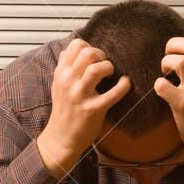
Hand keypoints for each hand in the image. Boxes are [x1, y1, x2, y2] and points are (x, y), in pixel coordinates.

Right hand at [36, 38, 130, 177]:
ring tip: (111, 75)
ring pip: (96, 69)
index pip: (76, 45)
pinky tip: (125, 83)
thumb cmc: (63, 110)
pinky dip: (124, 86)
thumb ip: (64, 67)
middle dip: (101, 55)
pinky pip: (113, 93)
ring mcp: (80, 96)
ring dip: (109, 68)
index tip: (95, 57)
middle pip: (87, 53)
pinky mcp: (93, 109)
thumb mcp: (57, 85)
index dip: (90, 46)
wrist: (61, 138)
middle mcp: (68, 82)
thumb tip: (70, 50)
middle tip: (105, 65)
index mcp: (61, 73)